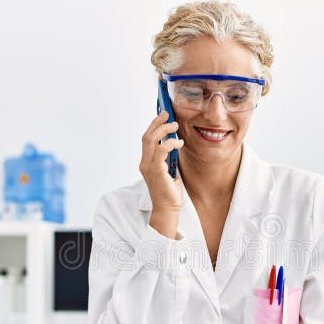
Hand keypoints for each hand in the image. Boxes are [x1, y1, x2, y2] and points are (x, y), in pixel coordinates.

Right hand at [140, 112, 183, 238]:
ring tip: (175, 126)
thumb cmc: (169, 191)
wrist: (168, 209)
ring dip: (164, 130)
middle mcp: (144, 163)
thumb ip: (167, 157)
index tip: (162, 116)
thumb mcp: (168, 170)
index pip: (146, 139)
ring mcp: (149, 167)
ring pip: (152, 140)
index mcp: (146, 162)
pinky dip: (170, 143)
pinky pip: (161, 150)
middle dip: (157, 122)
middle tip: (168, 114)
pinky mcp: (157, 171)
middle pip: (147, 136)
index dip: (153, 126)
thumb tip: (173, 142)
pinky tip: (179, 143)